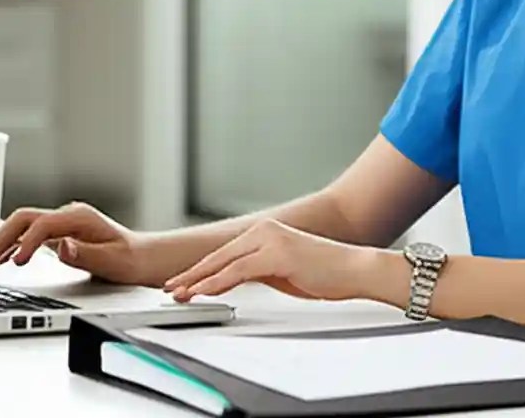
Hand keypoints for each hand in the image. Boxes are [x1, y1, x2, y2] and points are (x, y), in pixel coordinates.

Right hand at [0, 202, 141, 284]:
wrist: (141, 258)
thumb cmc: (130, 260)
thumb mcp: (112, 261)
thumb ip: (86, 254)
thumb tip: (62, 246)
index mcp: (80, 218)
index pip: (43, 224)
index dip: (27, 242)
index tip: (17, 264)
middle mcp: (68, 216)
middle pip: (26, 219)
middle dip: (3, 237)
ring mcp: (62, 224)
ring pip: (23, 225)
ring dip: (2, 240)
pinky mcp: (58, 234)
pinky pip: (28, 234)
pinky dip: (11, 243)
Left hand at [162, 220, 381, 302]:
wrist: (354, 269)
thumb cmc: (325, 273)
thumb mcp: (284, 270)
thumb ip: (259, 270)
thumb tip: (235, 281)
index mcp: (264, 232)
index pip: (224, 253)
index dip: (201, 268)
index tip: (182, 281)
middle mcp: (263, 231)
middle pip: (218, 256)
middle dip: (191, 274)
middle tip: (170, 287)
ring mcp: (269, 240)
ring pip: (223, 264)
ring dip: (198, 281)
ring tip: (179, 294)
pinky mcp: (276, 255)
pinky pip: (237, 272)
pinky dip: (216, 283)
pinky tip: (202, 292)